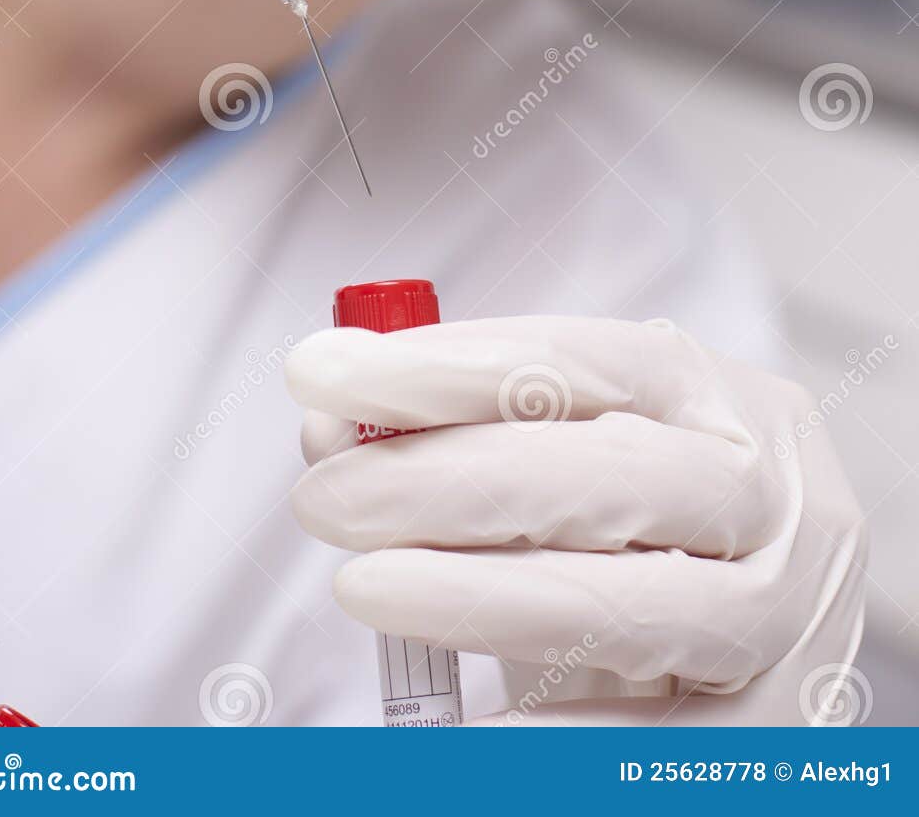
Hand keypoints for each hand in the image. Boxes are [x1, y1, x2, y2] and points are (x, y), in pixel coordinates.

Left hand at [287, 316, 866, 725]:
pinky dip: (544, 738)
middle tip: (327, 496)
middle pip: (607, 475)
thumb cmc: (642, 530)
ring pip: (634, 605)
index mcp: (715, 396)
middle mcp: (769, 494)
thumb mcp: (571, 461)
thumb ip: (463, 438)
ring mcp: (785, 615)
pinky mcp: (778, 730)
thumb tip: (331, 431)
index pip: (579, 360)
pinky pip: (648, 746)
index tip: (321, 375)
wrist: (763, 641)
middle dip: (449, 479)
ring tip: (365, 590)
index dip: (443, 365)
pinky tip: (454, 735)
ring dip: (483, 598)